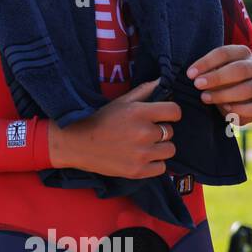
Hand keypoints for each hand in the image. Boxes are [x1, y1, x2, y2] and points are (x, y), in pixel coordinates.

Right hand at [47, 78, 180, 178]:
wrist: (76, 143)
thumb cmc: (99, 120)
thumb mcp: (120, 102)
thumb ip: (144, 91)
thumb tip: (163, 81)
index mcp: (140, 112)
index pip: (175, 111)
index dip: (170, 113)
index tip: (163, 116)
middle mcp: (143, 133)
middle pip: (170, 132)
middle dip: (159, 131)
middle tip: (142, 133)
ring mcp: (141, 154)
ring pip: (169, 150)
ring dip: (159, 148)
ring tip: (142, 146)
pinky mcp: (138, 171)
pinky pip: (162, 168)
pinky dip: (153, 164)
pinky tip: (140, 158)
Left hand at [188, 44, 251, 125]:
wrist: (249, 91)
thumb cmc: (225, 78)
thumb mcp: (217, 69)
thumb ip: (208, 70)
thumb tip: (192, 76)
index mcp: (243, 52)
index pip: (224, 53)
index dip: (206, 63)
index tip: (190, 74)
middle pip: (239, 69)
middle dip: (216, 78)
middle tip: (198, 85)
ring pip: (248, 88)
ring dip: (225, 94)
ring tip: (206, 98)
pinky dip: (240, 109)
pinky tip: (225, 109)